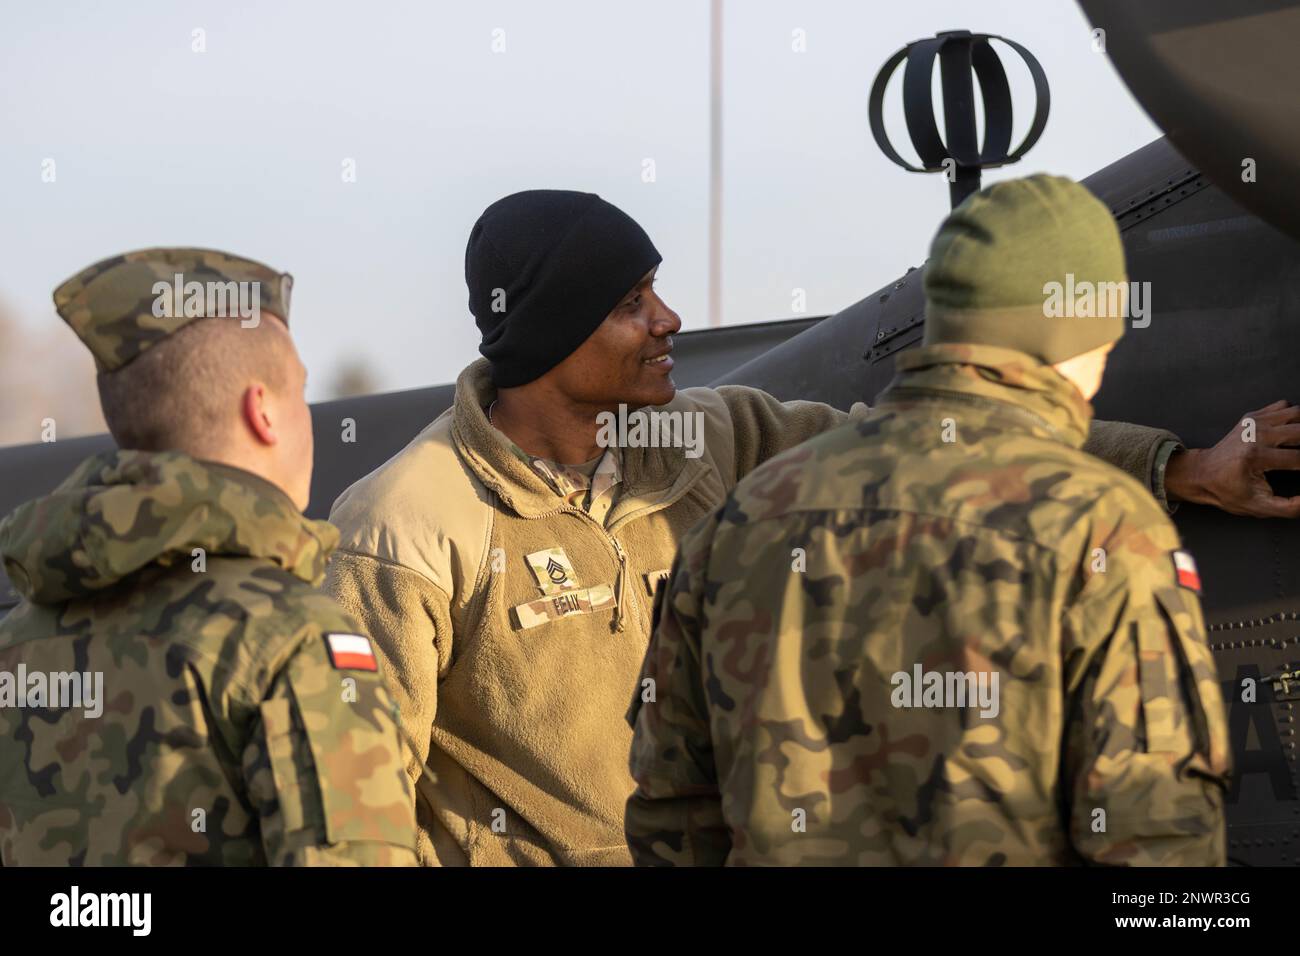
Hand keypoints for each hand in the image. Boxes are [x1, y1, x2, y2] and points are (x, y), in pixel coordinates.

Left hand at [1165, 400, 1299, 517]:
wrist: (1202, 473)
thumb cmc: (1227, 491)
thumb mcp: (1258, 506)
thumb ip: (1288, 507)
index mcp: (1256, 457)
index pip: (1299, 459)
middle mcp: (1255, 435)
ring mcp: (1253, 423)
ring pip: (1296, 413)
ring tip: (1299, 446)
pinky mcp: (1252, 417)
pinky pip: (1284, 406)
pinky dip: (1293, 418)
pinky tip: (1290, 434)